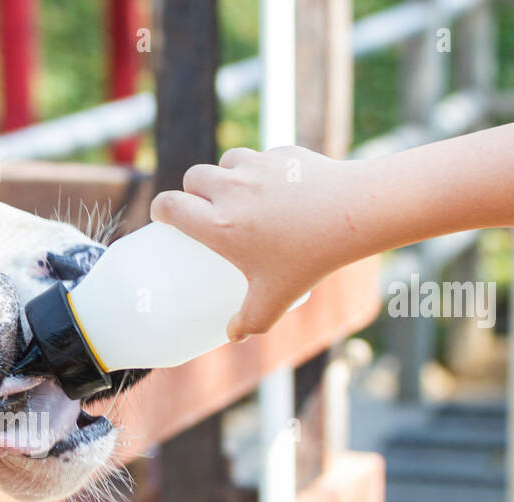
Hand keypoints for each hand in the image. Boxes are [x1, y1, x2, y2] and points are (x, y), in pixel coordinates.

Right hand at [151, 146, 363, 340]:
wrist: (352, 214)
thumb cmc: (309, 258)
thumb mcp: (276, 299)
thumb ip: (250, 321)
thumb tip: (233, 335)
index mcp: (218, 224)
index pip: (169, 204)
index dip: (161, 209)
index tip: (166, 216)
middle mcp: (230, 190)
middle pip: (193, 177)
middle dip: (194, 190)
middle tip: (207, 208)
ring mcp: (256, 166)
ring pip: (225, 162)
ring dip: (225, 174)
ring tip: (240, 194)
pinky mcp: (282, 153)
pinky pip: (261, 156)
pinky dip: (262, 169)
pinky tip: (278, 187)